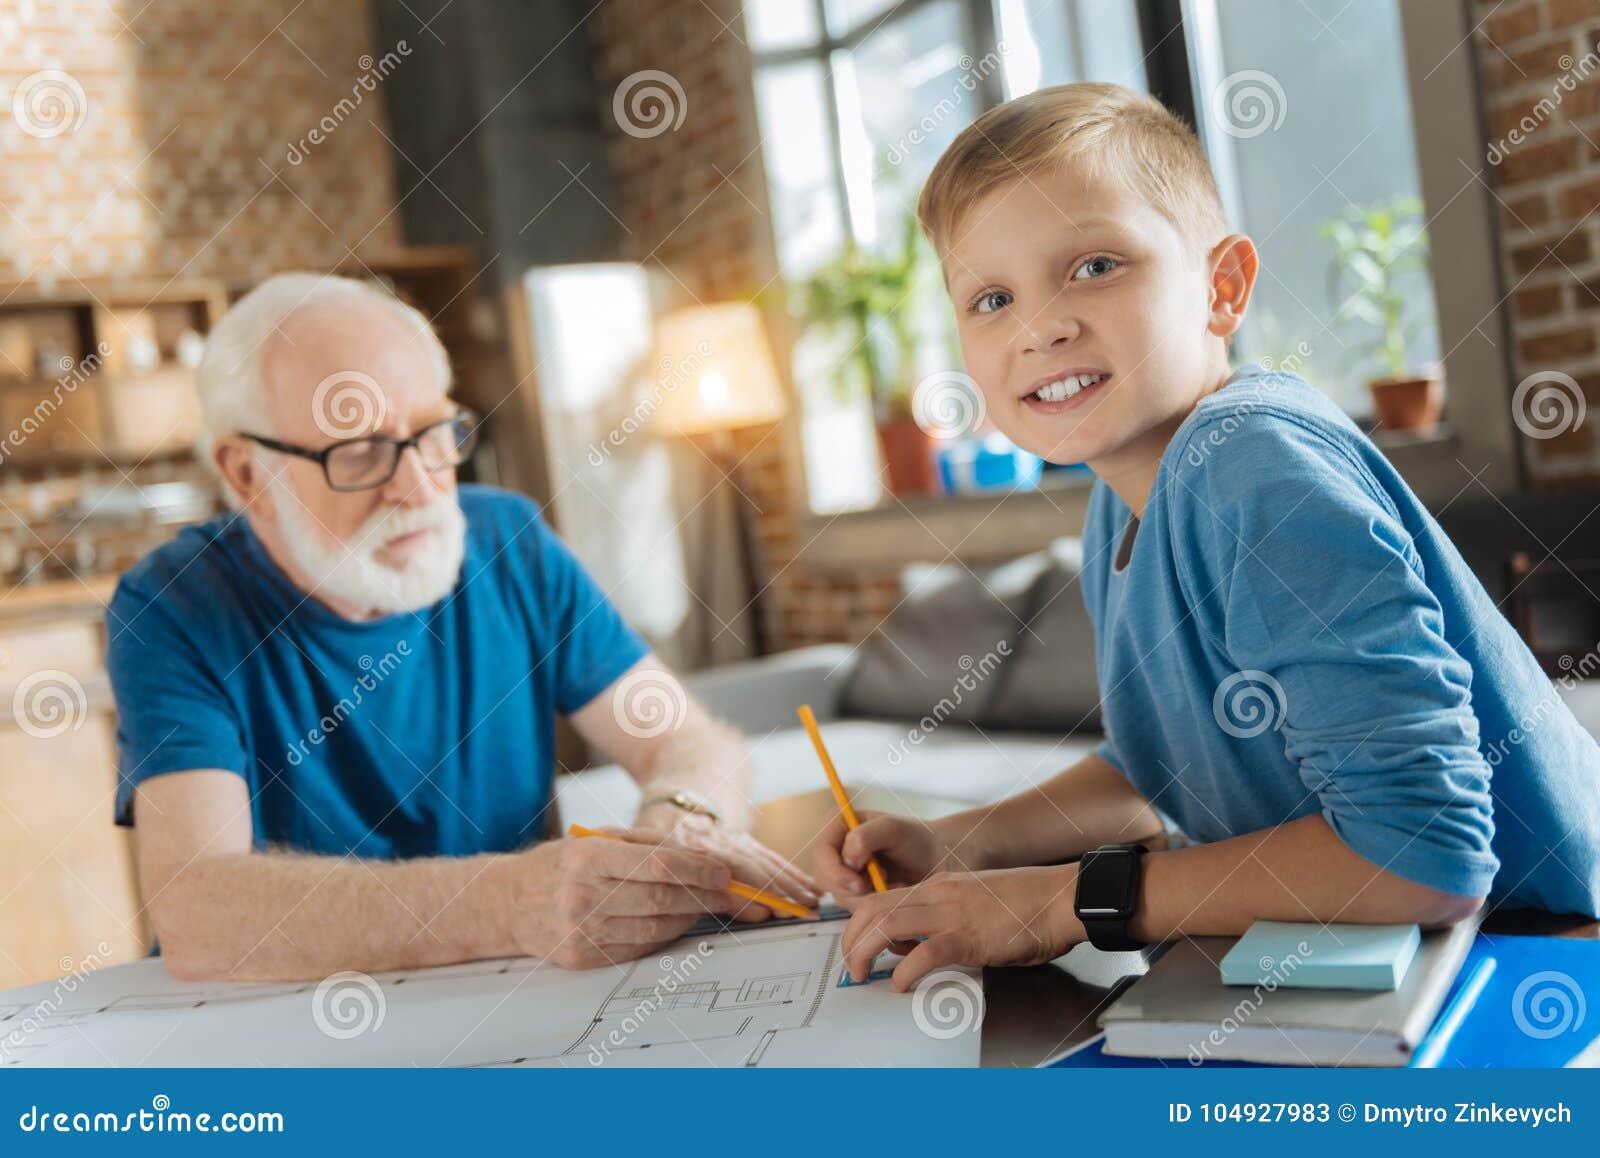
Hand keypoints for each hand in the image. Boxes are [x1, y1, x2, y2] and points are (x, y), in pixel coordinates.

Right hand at [498, 832, 739, 968]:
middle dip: (703, 896)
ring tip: (705, 905)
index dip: (697, 870)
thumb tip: (700, 857)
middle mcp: (582, 896)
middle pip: (661, 899)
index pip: (656, 865)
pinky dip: (665, 936)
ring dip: (689, 918)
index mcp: (586, 857)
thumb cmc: (560, 865)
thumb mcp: (597, 838)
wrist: (509, 903)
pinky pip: (638, 949)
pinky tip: (676, 922)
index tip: (723, 872)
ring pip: (655, 928)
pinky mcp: (583, 959)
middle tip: (729, 893)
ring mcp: (581, 932)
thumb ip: (646, 845)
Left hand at [633, 807, 820, 918]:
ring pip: (767, 862)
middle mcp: (720, 842)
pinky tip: (810, 887)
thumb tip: (690, 906)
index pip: (722, 872)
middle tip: (799, 912)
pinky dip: (794, 874)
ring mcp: (737, 841)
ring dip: (792, 884)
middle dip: (778, 892)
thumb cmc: (659, 829)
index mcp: (691, 846)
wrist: (680, 796)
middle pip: (752, 868)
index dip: (744, 893)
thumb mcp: (651, 850)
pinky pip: (774, 859)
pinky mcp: (749, 843)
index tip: (763, 911)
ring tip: (813, 902)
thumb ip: (669, 877)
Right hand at [812, 810, 979, 896]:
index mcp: (839, 825)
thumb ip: (866, 837)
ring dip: (868, 897)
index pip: (821, 854)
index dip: (836, 872)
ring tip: (894, 884)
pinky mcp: (855, 893)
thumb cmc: (918, 839)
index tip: (860, 883)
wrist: (939, 860)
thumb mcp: (893, 829)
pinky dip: (875, 906)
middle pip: (825, 879)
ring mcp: (845, 872)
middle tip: (884, 881)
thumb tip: (847, 859)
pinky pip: (854, 909)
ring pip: (840, 897)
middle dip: (854, 888)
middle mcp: (836, 848)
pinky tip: (893, 893)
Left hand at [837, 864, 1084, 990]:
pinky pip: (925, 953)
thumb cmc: (1025, 906)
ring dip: (865, 952)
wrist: (1061, 898)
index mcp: (937, 886)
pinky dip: (905, 971)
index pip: (880, 898)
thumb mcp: (970, 904)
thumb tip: (909, 948)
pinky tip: (901, 985)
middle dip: (851, 940)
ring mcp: (952, 913)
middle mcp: (937, 894)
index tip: (853, 948)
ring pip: (887, 925)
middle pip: (872, 909)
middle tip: (850, 967)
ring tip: (862, 975)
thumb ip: (938, 920)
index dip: (857, 925)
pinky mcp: (969, 937)